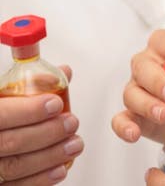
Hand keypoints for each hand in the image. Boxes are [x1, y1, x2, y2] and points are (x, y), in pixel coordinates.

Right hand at [0, 69, 83, 184]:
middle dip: (47, 133)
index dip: (29, 110)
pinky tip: (60, 169)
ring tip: (74, 144)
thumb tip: (64, 72)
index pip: (2, 114)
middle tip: (72, 123)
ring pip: (15, 168)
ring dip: (50, 156)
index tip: (55, 104)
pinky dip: (40, 180)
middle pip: (11, 142)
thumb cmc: (6, 114)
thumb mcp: (10, 94)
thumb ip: (33, 81)